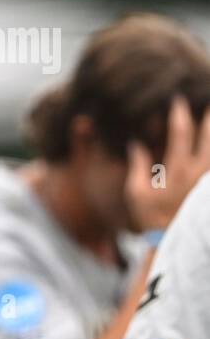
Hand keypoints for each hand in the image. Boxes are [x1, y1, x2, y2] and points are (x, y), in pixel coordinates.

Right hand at [126, 97, 209, 230]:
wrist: (174, 242)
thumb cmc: (152, 217)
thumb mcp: (136, 193)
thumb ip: (137, 167)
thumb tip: (135, 144)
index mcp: (176, 169)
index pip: (180, 133)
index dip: (179, 114)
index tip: (178, 99)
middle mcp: (198, 171)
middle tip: (209, 97)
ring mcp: (209, 180)